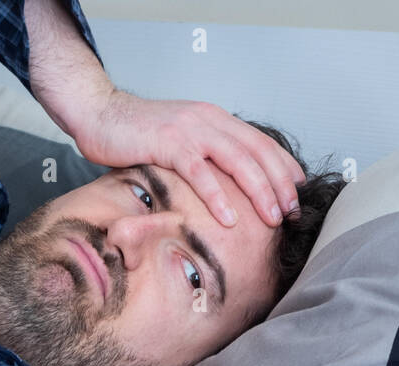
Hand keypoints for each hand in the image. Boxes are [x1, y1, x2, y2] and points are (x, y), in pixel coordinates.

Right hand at [71, 88, 304, 227]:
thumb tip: (223, 184)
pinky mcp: (168, 144)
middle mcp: (209, 120)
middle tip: (294, 212)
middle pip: (257, 152)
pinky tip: (230, 219)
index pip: (260, 142)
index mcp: (215, 119)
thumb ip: (202, 155)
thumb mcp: (179, 141)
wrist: (100, 114)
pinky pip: (200, 173)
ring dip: (259, 192)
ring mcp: (190, 130)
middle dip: (280, 184)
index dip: (284, 166)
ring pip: (237, 161)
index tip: (299, 191)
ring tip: (273, 218)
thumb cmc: (136, 135)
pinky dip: (217, 197)